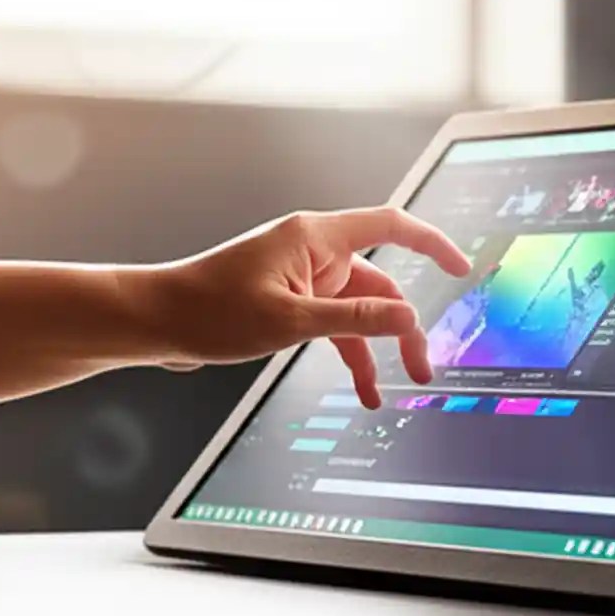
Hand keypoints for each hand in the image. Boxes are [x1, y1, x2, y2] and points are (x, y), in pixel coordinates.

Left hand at [148, 208, 470, 408]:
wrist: (154, 322)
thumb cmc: (207, 310)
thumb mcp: (290, 320)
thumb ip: (354, 320)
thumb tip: (408, 318)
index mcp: (315, 238)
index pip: (391, 226)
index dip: (432, 244)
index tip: (460, 268)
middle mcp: (313, 253)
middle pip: (379, 285)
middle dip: (403, 327)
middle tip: (421, 367)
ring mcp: (303, 278)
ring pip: (358, 312)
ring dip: (376, 349)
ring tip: (390, 389)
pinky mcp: (290, 301)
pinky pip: (333, 325)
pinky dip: (348, 353)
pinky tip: (361, 386)